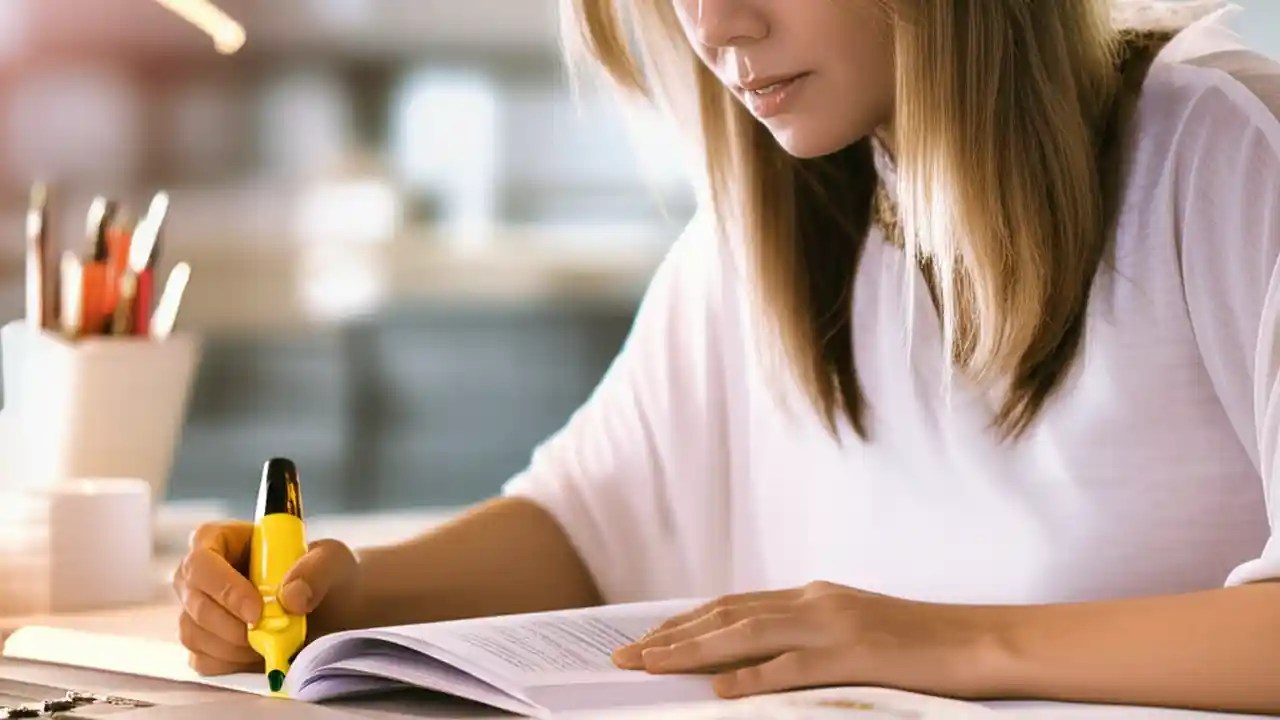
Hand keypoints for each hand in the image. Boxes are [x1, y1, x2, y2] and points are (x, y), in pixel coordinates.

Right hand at [172, 521, 359, 675]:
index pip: (201, 560)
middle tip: (268, 634)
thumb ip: (317, 569)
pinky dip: (231, 663)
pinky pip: (202, 660)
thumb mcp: (333, 560)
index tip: (256, 611)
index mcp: (224, 540)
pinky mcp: (206, 642)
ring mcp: (199, 609)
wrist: (334, 613)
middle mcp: (203, 574)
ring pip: (193, 633)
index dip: (223, 587)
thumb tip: (291, 596)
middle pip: (193, 601)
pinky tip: (259, 654)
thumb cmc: (326, 576)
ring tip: (270, 640)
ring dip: (234, 647)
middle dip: (231, 625)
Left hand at [611, 581, 993, 698]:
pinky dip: (753, 677)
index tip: (644, 639)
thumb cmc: (918, 645)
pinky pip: (795, 666)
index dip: (684, 622)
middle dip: (670, 635)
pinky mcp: (857, 654)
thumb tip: (750, 663)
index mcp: (812, 596)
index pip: (732, 605)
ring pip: (747, 634)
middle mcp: (815, 602)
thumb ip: (804, 638)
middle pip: (726, 615)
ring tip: (651, 666)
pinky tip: (721, 691)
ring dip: (692, 651)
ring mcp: (835, 625)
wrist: (980, 642)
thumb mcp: (852, 631)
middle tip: (625, 656)